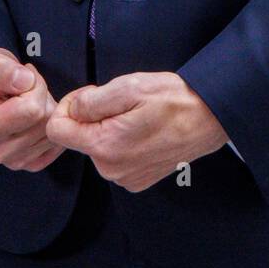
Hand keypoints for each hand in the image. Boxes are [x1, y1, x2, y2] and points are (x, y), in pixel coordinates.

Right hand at [0, 46, 63, 171]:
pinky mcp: (31, 164)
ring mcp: (15, 161)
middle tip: (27, 87)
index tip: (23, 75)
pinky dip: (52, 125)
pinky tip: (37, 116)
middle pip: (44, 120)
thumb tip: (24, 81)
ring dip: (47, 109)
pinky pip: (58, 142)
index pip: (31, 109)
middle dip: (42, 96)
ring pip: (53, 130)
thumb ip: (0, 68)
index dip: (34, 85)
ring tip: (29, 99)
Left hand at [45, 71, 227, 191]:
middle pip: (78, 138)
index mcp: (104, 146)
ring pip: (97, 147)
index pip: (57, 130)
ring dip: (109, 128)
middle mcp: (111, 169)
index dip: (68, 106)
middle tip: (122, 101)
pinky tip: (144, 130)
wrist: (211, 117)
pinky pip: (115, 158)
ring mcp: (125, 178)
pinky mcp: (137, 180)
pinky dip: (123, 141)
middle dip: (92, 116)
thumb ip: (92, 100)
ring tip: (138, 115)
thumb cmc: (174, 100)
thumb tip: (71, 109)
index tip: (90, 97)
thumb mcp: (129, 87)